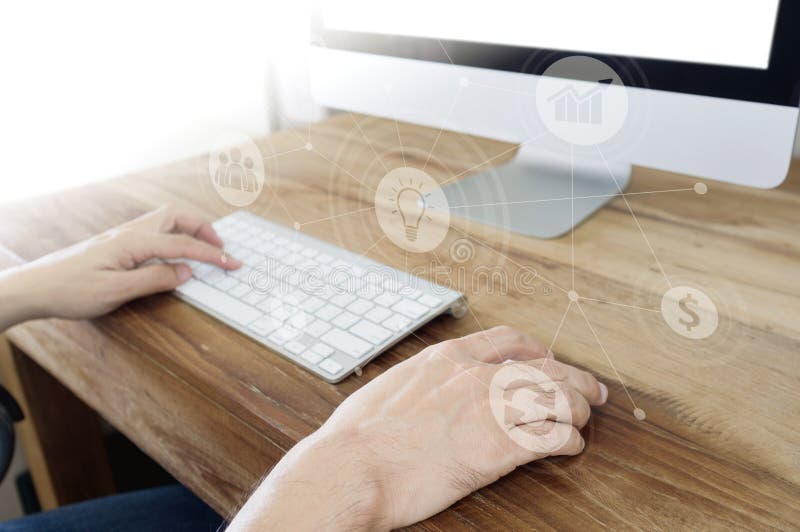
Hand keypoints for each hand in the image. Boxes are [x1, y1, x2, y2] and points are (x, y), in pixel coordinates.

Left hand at [0, 204, 239, 328]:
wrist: (37, 287)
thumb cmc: (71, 290)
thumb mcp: (116, 292)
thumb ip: (155, 280)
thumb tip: (185, 272)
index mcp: (134, 242)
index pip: (183, 244)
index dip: (211, 254)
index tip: (233, 263)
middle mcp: (130, 232)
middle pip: (177, 217)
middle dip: (204, 228)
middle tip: (220, 248)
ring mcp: (122, 235)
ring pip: (165, 220)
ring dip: (189, 229)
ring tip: (203, 247)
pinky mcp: (116, 243)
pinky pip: (154, 230)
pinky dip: (173, 235)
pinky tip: (173, 252)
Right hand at [230, 326, 607, 530]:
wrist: (355, 466)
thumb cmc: (360, 435)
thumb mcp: (391, 389)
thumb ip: (420, 383)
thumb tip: (424, 390)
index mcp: (448, 358)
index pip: (508, 339)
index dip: (536, 348)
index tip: (546, 357)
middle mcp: (476, 376)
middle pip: (544, 367)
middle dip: (574, 377)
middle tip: (590, 389)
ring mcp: (491, 408)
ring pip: (556, 398)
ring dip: (575, 409)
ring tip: (580, 420)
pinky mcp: (500, 446)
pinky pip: (552, 437)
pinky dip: (567, 441)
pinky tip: (568, 447)